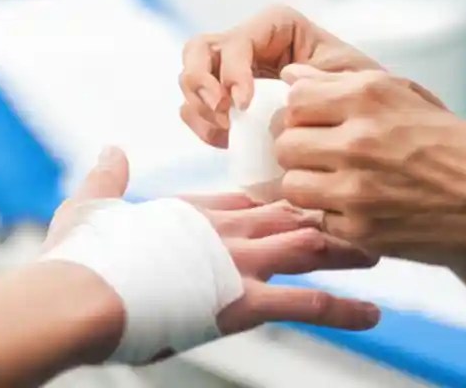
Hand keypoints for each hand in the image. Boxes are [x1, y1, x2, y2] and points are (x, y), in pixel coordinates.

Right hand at [46, 147, 382, 342]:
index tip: (312, 183)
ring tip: (386, 245)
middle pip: (292, 214)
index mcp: (194, 213)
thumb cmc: (79, 258)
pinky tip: (374, 314)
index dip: (284, 191)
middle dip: (330, 209)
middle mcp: (226, 232)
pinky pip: (306, 306)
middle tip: (368, 201)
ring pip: (310, 247)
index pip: (251, 197)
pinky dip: (343, 309)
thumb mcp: (91, 207)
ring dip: (348, 247)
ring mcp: (238, 264)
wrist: (80, 293)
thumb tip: (111, 151)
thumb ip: (107, 178)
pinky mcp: (242, 301)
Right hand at [178, 4, 382, 147]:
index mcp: (277, 26)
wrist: (363, 116)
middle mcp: (248, 43)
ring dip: (198, 106)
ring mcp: (232, 72)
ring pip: (189, 76)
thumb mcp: (352, 77)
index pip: (237, 41)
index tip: (244, 104)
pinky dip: (201, 124)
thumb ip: (323, 78)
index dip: (233, 71)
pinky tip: (226, 140)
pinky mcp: (227, 100)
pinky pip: (194, 107)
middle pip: (199, 50)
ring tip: (226, 130)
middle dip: (201, 83)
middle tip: (223, 114)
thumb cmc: (361, 88)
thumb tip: (283, 82)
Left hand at [273, 66, 465, 271]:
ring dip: (309, 184)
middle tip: (324, 157)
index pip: (295, 99)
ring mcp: (356, 187)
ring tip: (338, 183)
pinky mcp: (360, 228)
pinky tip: (359, 207)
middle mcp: (358, 138)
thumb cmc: (460, 146)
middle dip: (301, 149)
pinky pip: (317, 218)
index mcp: (370, 96)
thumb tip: (292, 77)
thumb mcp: (408, 96)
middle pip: (285, 142)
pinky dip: (331, 215)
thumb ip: (343, 85)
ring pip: (291, 183)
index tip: (319, 123)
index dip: (303, 113)